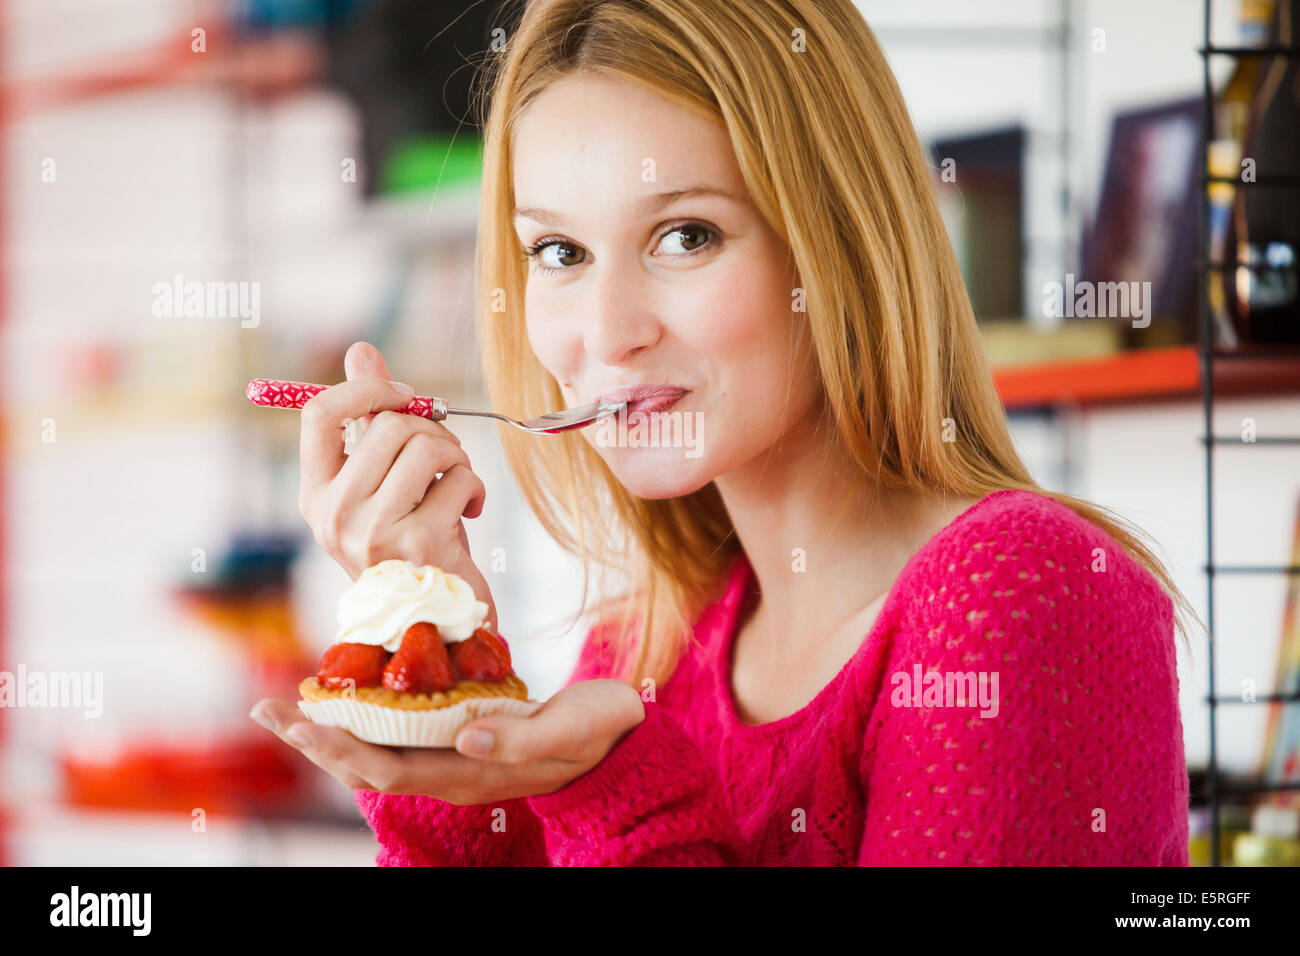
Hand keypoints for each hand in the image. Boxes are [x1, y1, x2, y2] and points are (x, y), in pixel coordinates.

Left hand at [250, 680, 645, 802]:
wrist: (620, 738)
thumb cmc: (596, 730)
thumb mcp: (568, 729)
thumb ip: (519, 737)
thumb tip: (465, 736)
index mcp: (471, 772)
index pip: (387, 768)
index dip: (339, 748)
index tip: (299, 721)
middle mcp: (453, 772)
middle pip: (367, 765)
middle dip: (316, 740)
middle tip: (271, 709)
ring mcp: (455, 758)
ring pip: (378, 752)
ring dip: (333, 731)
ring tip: (294, 704)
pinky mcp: (462, 739)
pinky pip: (400, 736)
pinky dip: (366, 717)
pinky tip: (353, 694)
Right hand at [298, 341, 497, 630]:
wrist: (434, 618)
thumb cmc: (410, 542)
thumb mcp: (383, 483)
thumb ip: (367, 420)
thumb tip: (361, 350)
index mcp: (316, 495)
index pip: (319, 414)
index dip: (367, 389)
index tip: (404, 396)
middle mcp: (335, 515)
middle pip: (386, 425)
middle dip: (430, 429)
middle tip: (444, 456)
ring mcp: (374, 532)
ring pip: (425, 446)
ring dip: (455, 456)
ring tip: (456, 482)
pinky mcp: (419, 545)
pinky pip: (458, 478)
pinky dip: (476, 487)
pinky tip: (470, 510)